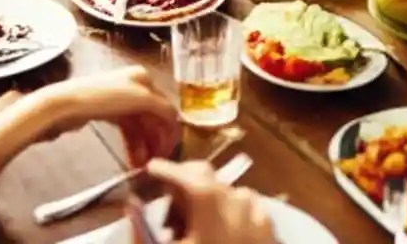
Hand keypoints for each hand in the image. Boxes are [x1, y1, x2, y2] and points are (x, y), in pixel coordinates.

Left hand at [35, 66, 178, 166]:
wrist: (65, 104)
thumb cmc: (103, 97)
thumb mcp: (141, 98)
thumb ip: (163, 109)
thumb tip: (176, 120)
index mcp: (144, 77)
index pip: (165, 106)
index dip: (169, 129)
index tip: (170, 152)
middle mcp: (133, 86)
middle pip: (152, 118)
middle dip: (155, 140)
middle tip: (156, 162)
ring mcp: (119, 100)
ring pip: (139, 127)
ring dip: (143, 146)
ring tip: (142, 166)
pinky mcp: (107, 113)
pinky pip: (126, 131)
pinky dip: (131, 144)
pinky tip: (133, 159)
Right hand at [143, 159, 276, 243]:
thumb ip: (141, 231)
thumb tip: (131, 203)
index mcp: (213, 218)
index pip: (193, 177)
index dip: (170, 169)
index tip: (152, 168)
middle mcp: (243, 213)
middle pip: (213, 181)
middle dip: (188, 186)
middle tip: (170, 211)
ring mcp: (264, 226)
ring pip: (235, 195)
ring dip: (213, 202)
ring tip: (197, 228)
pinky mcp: (274, 238)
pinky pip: (255, 213)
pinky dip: (237, 216)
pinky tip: (224, 236)